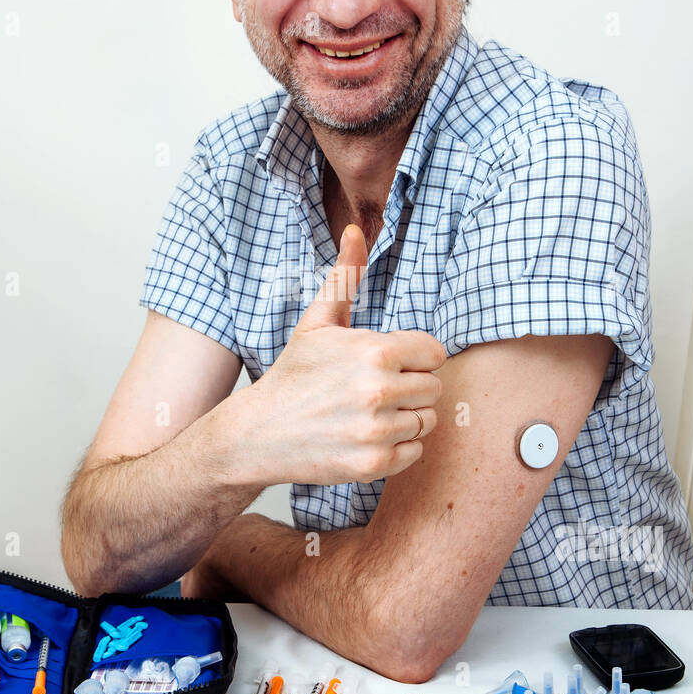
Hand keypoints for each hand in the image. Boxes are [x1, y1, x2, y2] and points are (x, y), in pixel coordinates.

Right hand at [243, 224, 445, 485]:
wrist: (258, 433)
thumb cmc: (293, 374)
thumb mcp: (317, 322)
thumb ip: (345, 277)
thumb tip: (357, 230)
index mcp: (374, 351)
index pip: (435, 353)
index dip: (412, 357)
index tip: (387, 364)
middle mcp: (379, 391)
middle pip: (434, 387)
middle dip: (410, 387)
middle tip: (375, 391)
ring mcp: (377, 430)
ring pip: (427, 420)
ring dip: (405, 417)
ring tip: (369, 414)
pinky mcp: (374, 464)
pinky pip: (415, 451)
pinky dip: (397, 447)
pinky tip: (367, 436)